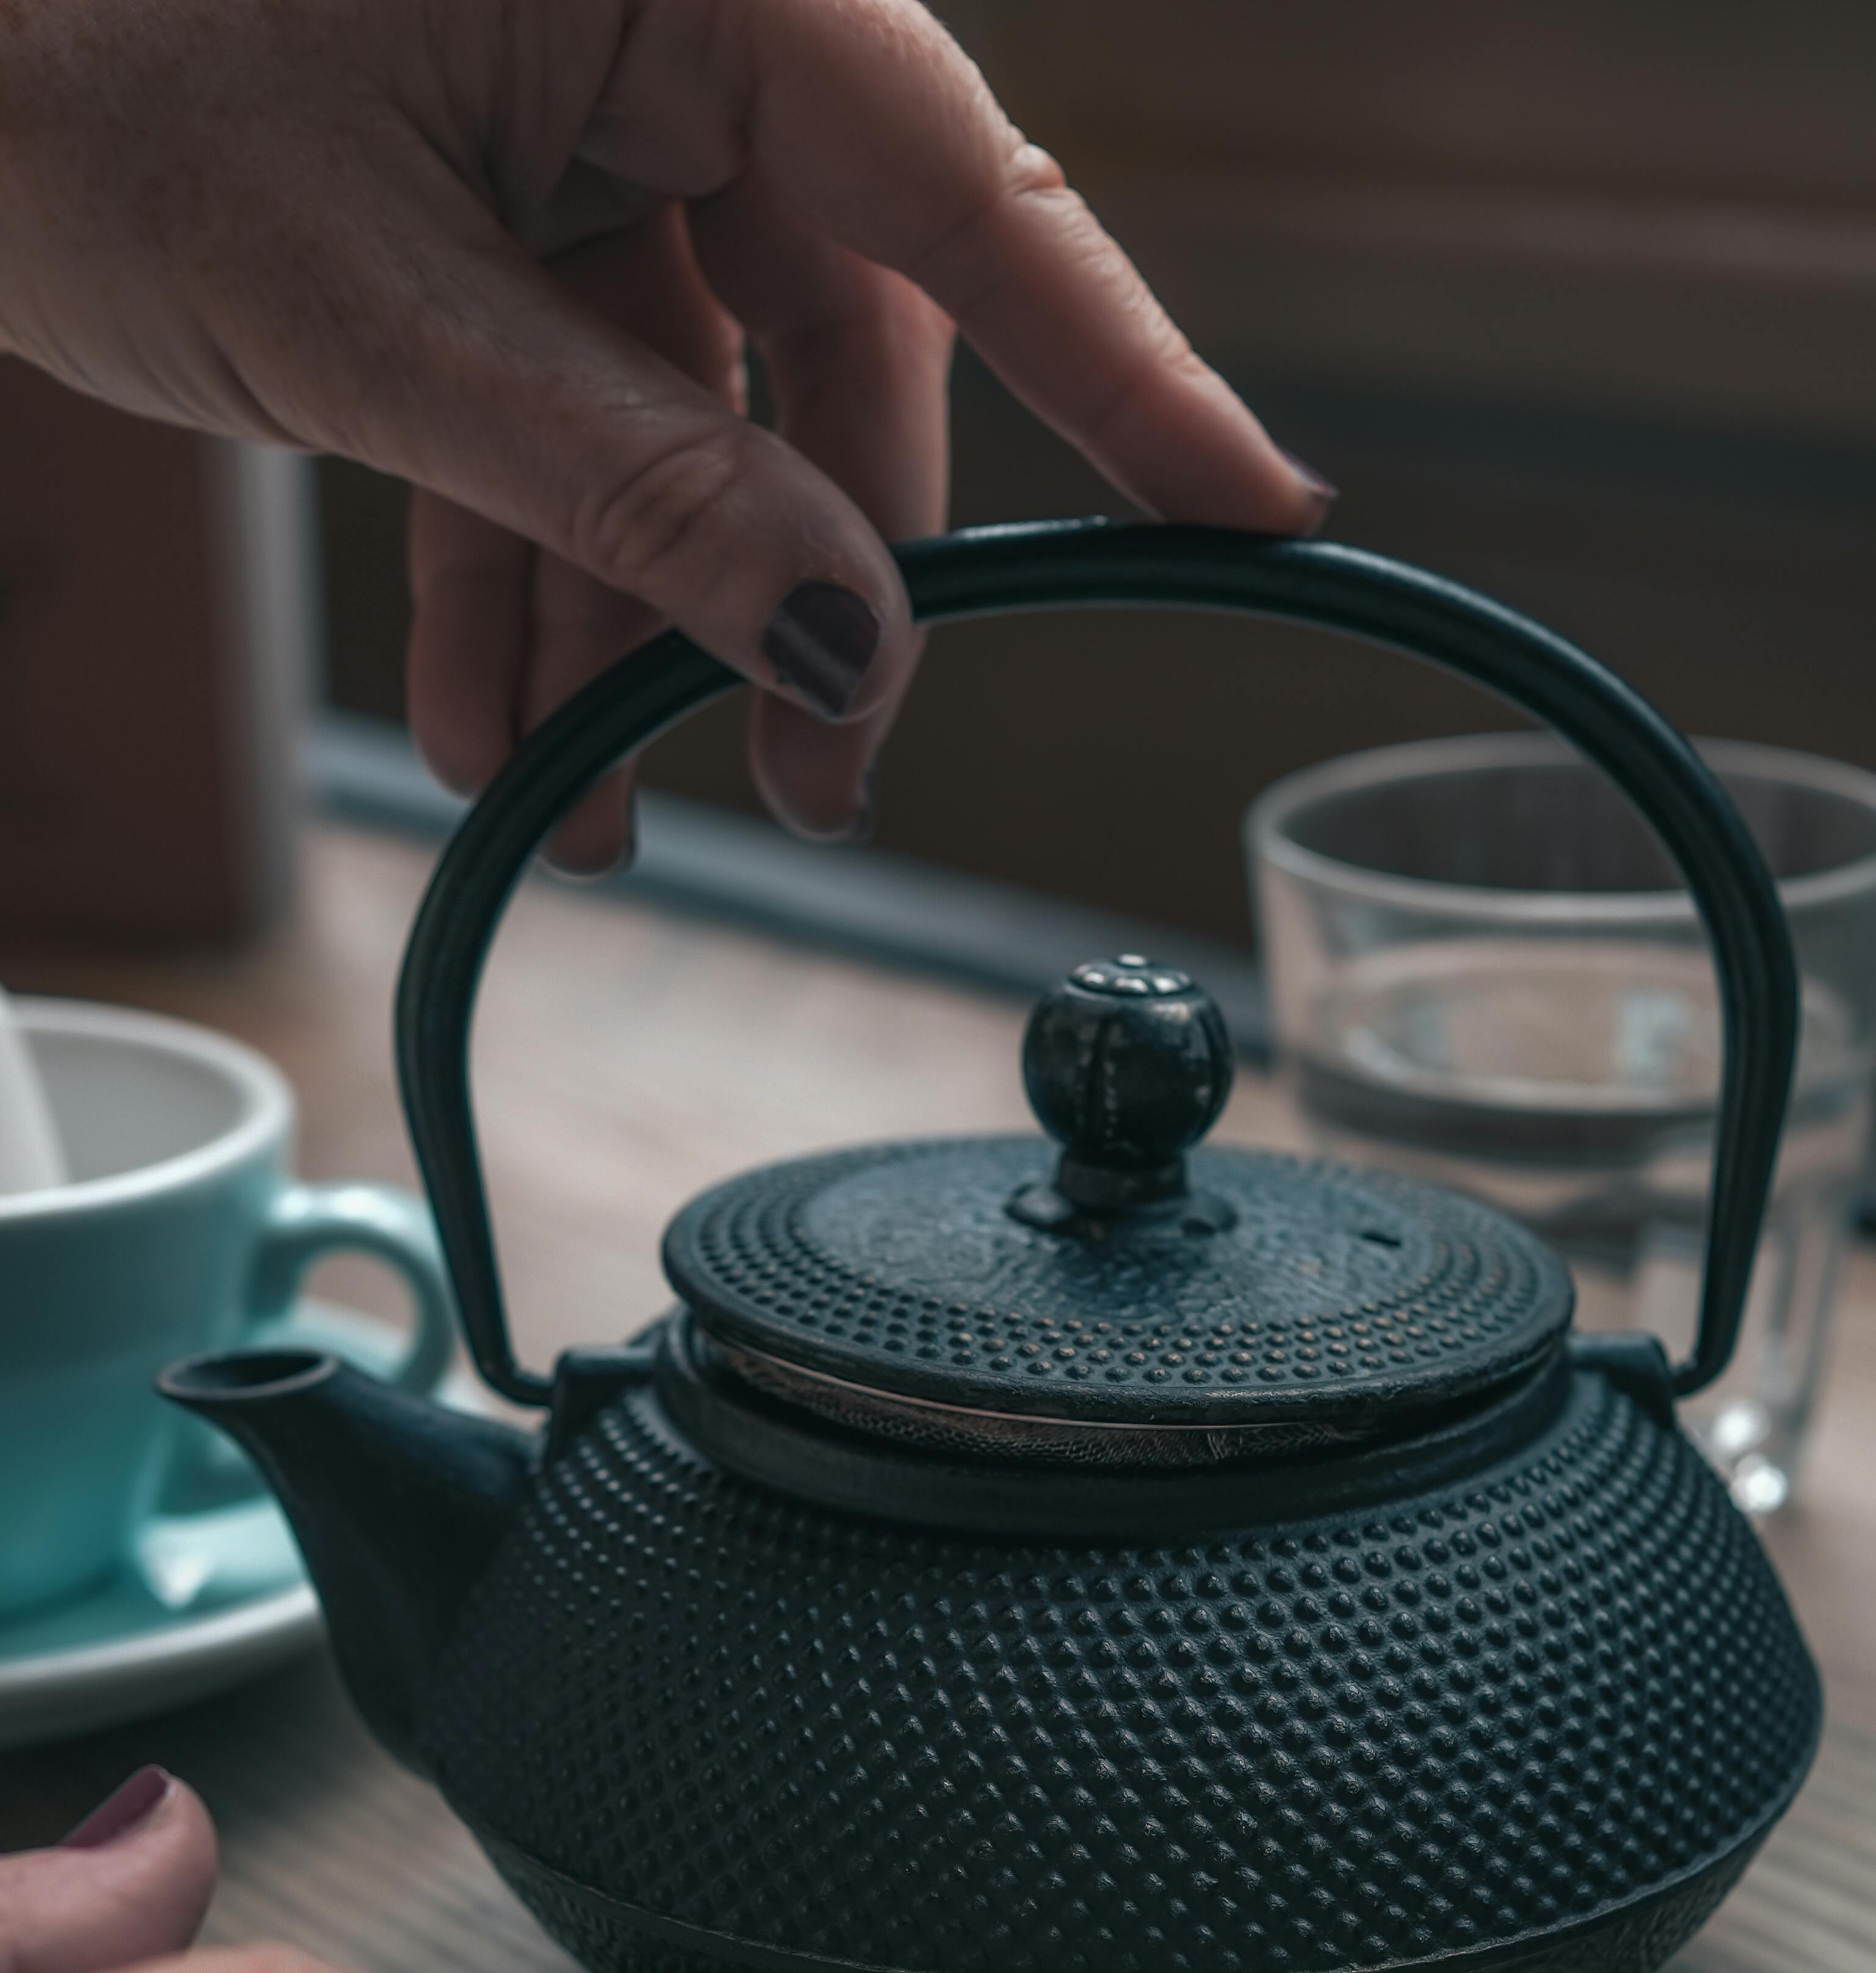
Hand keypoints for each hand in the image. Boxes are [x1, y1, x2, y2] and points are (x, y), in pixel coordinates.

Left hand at [0, 0, 1329, 865]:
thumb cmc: (60, 74)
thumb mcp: (371, 314)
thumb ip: (633, 482)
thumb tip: (845, 639)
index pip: (964, 196)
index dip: (1121, 377)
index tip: (1254, 515)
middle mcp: (661, 22)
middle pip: (836, 344)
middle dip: (800, 588)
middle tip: (807, 784)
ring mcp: (573, 116)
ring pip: (695, 408)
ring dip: (644, 617)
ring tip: (591, 792)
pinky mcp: (492, 202)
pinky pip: (571, 406)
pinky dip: (538, 565)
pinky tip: (498, 718)